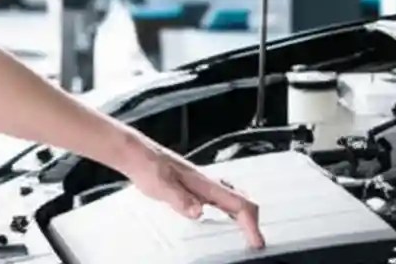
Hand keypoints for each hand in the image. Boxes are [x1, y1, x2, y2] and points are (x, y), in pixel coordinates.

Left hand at [123, 140, 264, 249]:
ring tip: (247, 232)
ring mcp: (203, 183)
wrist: (138, 154)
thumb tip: (198, 212)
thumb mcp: (162, 187)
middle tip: (256, 240)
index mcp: (205, 184)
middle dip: (253, 220)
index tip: (257, 241)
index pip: (238, 204)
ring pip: (234, 198)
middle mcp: (208, 182)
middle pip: (243, 200)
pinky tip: (224, 216)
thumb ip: (181, 199)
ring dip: (245, 215)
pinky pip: (223, 197)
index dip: (251, 224)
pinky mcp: (196, 185)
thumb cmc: (149, 167)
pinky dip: (232, 209)